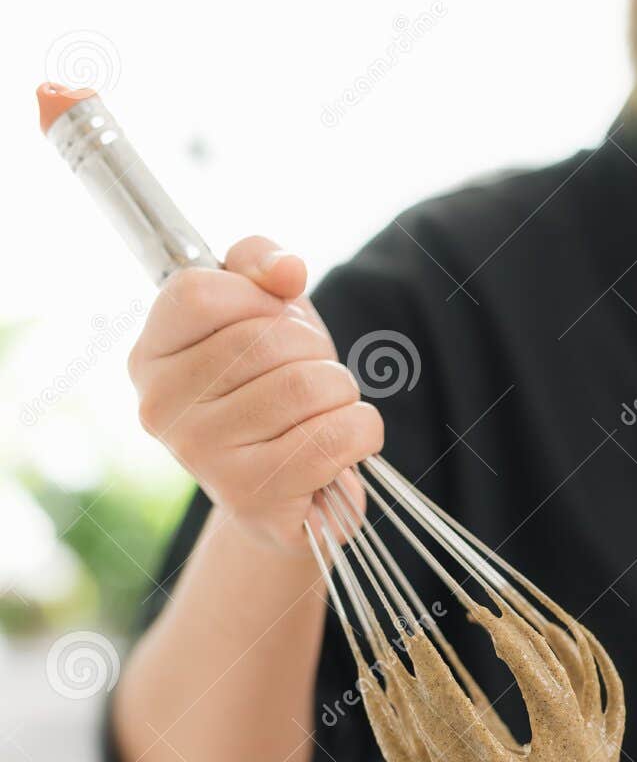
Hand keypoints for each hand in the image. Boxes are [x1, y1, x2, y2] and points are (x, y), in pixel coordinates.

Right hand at [127, 236, 383, 557]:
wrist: (287, 497)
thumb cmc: (271, 394)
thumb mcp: (260, 313)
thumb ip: (258, 264)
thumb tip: (286, 268)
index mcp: (150, 357)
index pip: (197, 293)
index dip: (256, 295)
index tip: (274, 317)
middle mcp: (162, 409)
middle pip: (263, 339)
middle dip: (313, 348)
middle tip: (314, 372)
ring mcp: (202, 456)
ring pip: (305, 387)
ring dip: (341, 390)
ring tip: (329, 408)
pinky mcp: (250, 496)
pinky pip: (331, 438)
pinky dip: (361, 429)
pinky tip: (350, 437)